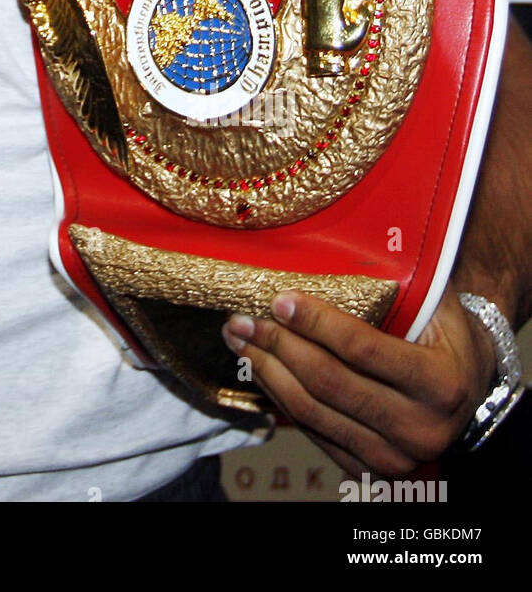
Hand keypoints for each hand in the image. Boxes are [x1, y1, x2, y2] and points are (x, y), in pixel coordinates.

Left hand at [221, 286, 495, 476]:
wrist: (471, 392)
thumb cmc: (447, 336)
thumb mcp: (438, 304)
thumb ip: (399, 279)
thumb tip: (333, 238)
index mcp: (442, 384)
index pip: (364, 350)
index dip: (317, 324)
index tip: (279, 300)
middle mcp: (421, 429)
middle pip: (329, 383)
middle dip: (278, 345)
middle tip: (240, 317)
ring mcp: (394, 457)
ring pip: (312, 411)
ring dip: (267, 370)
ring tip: (237, 337)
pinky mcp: (370, 471)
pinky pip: (312, 431)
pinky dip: (279, 396)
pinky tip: (260, 366)